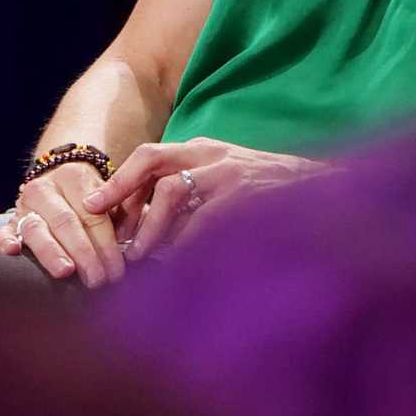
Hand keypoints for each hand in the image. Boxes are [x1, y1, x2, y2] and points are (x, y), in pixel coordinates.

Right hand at [0, 158, 126, 288]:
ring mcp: (25, 205)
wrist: (60, 182)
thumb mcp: (111, 199)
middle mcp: (47, 188)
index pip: (93, 213)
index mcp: (75, 177)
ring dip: (52, 252)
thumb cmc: (92, 200)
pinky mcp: (10, 221)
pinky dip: (5, 241)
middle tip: (98, 280)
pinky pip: (2, 231)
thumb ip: (126, 216)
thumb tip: (142, 246)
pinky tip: (13, 252)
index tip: (117, 270)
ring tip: (66, 271)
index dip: (107, 244)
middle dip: (85, 254)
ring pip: (36, 228)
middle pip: (66, 222)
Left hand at [86, 138, 317, 264]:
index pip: (149, 156)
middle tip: (109, 235)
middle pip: (153, 164)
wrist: (324, 191)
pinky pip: (202, 223)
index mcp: (202, 150)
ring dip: (151, 228)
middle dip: (122, 198)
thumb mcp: (226, 184)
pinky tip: (179, 265)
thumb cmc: (270, 194)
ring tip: (143, 256)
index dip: (118, 181)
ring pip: (170, 193)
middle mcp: (211, 155)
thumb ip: (191, 198)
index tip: (92, 206)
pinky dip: (185, 246)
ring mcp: (228, 173)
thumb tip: (148, 233)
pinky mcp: (245, 195)